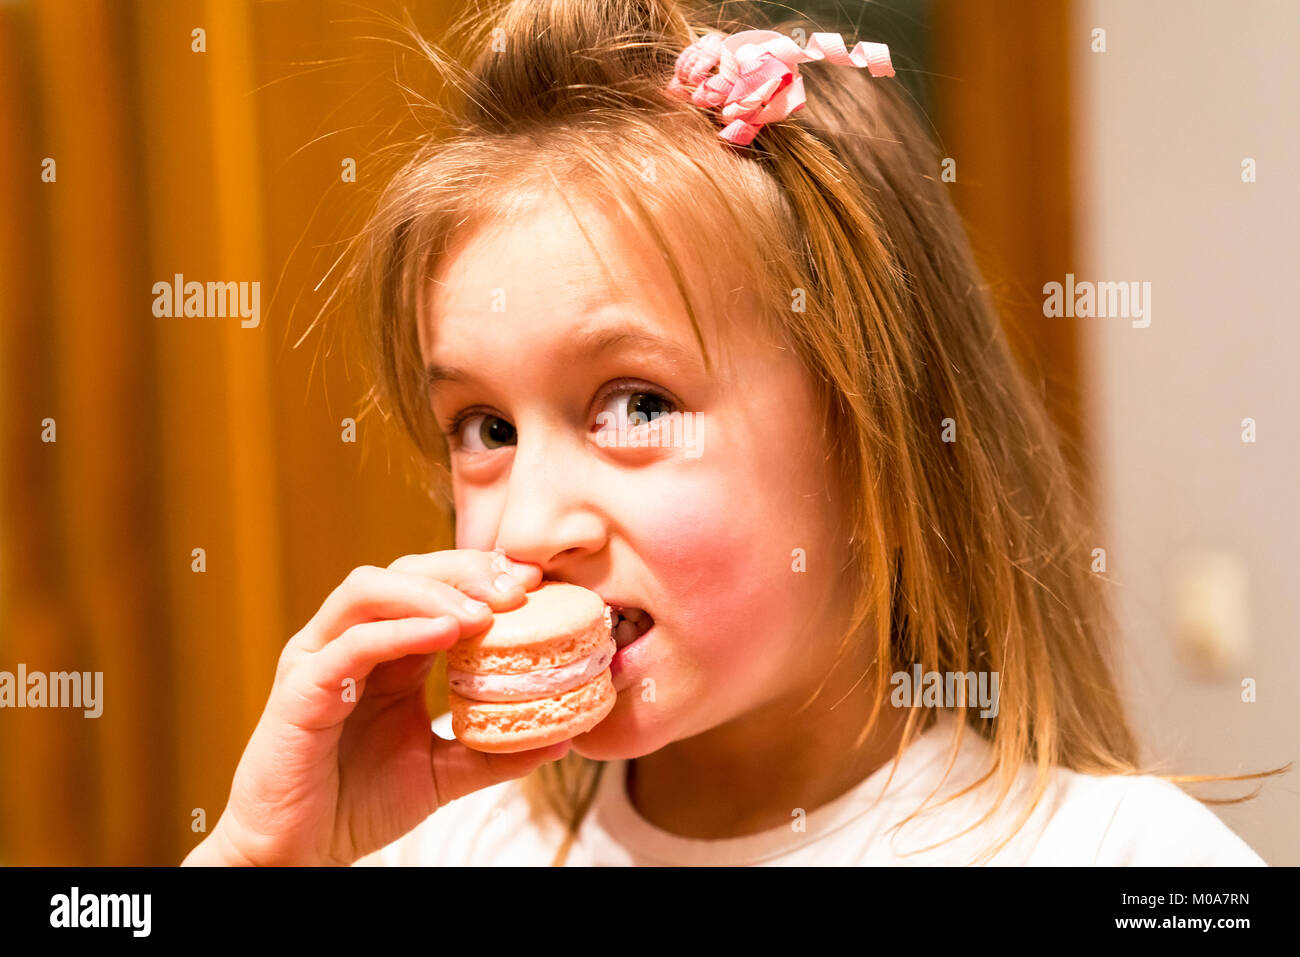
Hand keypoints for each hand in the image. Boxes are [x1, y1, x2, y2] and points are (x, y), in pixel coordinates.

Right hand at [182, 549, 567, 865]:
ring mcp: (321, 658)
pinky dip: (398, 631)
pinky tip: (442, 635)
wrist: (299, 852)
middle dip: (465, 570)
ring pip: (371, 589)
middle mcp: (351, 641)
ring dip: (432, 592)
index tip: (537, 582)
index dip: (483, 576)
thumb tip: (562, 738)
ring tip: (482, 613)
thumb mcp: (444, 772)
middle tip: (518, 587)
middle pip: (406, 571)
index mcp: (387, 651)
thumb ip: (496, 752)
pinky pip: (349, 644)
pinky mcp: (300, 688)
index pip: (435, 588)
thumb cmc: (357, 803)